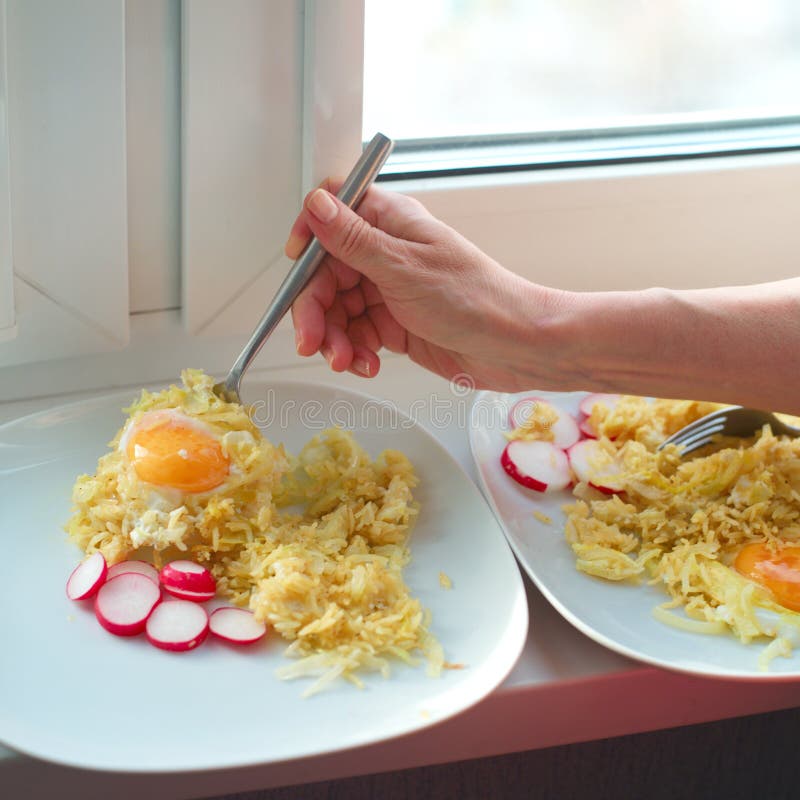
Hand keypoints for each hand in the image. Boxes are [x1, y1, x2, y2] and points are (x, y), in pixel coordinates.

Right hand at [286, 180, 552, 390]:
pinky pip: (356, 334)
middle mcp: (384, 252)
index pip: (330, 216)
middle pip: (325, 273)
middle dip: (315, 310)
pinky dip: (354, 351)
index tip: (296, 268)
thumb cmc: (474, 299)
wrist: (512, 347)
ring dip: (334, 338)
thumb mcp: (404, 268)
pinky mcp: (393, 323)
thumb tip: (316, 204)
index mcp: (388, 222)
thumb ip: (353, 239)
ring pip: (337, 309)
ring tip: (347, 360)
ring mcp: (388, 289)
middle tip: (312, 341)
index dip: (308, 239)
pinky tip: (367, 363)